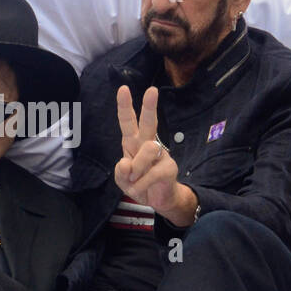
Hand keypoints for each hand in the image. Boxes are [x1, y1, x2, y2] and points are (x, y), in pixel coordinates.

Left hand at [113, 85, 186, 218]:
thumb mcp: (123, 180)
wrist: (158, 201)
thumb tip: (126, 163)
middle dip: (149, 106)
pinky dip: (141, 184)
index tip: (123, 89)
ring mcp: (160, 154)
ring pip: (147, 150)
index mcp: (133, 143)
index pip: (128, 122)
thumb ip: (120, 172)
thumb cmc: (139, 185)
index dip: (124, 106)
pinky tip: (141, 189)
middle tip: (152, 90)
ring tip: (134, 180)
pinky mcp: (169, 167)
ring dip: (137, 168)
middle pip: (149, 123)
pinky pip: (151, 173)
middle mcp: (147, 144)